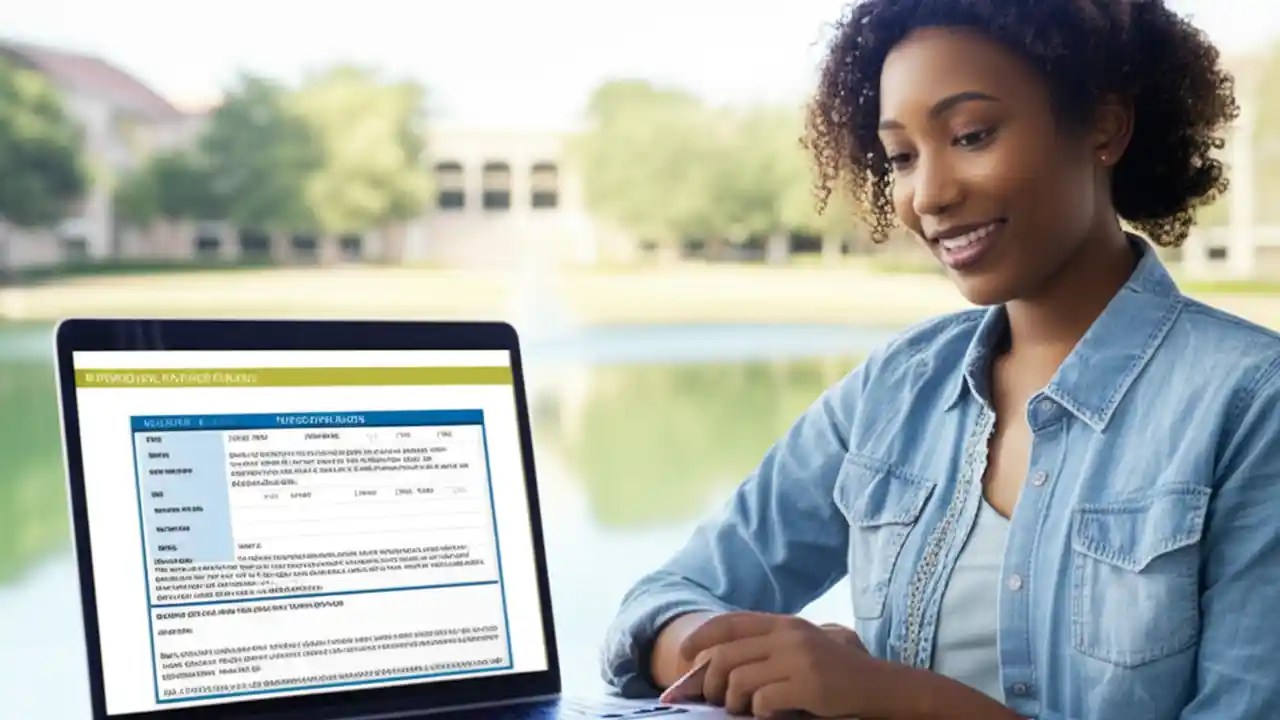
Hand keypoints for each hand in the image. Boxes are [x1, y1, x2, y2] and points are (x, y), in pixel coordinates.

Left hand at [679, 611, 898, 717]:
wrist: (879, 686)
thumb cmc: (835, 671)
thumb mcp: (801, 646)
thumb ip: (767, 647)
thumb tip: (716, 662)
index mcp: (784, 623)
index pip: (730, 622)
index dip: (701, 637)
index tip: (684, 655)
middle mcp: (788, 636)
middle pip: (726, 656)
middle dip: (711, 682)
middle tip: (717, 700)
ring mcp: (798, 659)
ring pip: (738, 680)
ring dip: (735, 702)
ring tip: (745, 710)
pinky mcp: (808, 685)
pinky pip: (762, 701)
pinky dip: (760, 712)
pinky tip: (772, 713)